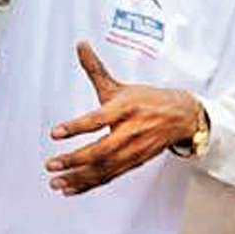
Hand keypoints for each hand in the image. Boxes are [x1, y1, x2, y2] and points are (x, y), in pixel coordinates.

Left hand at [45, 42, 200, 195]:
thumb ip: (95, 68)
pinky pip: (110, 176)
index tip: (54, 132)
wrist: (183, 117)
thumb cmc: (146, 100)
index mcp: (124, 109)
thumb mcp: (120, 85)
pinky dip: (89, 185)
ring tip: (55, 182)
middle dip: (75, 160)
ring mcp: (133, 150)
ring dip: (79, 178)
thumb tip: (79, 44)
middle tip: (51, 164)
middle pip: (101, 150)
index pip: (98, 119)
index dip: (76, 127)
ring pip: (105, 168)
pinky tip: (69, 189)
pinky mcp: (134, 162)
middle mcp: (130, 132)